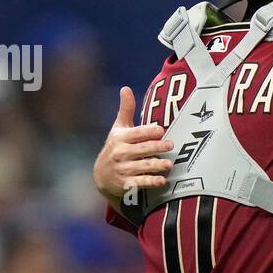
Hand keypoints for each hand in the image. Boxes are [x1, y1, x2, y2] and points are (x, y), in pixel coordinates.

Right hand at [93, 86, 173, 202]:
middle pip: (141, 150)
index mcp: (120, 138)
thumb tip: (126, 88)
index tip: (160, 130)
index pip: (135, 133)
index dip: (148, 132)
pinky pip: (139, 182)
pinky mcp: (126, 184)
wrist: (101, 175)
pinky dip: (150, 182)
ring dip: (155, 165)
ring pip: (141, 167)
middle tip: (170, 145)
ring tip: (169, 164)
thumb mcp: (118, 129)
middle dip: (155, 147)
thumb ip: (126, 110)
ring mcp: (123, 169)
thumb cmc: (115, 147)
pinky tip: (162, 181)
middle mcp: (120, 153)